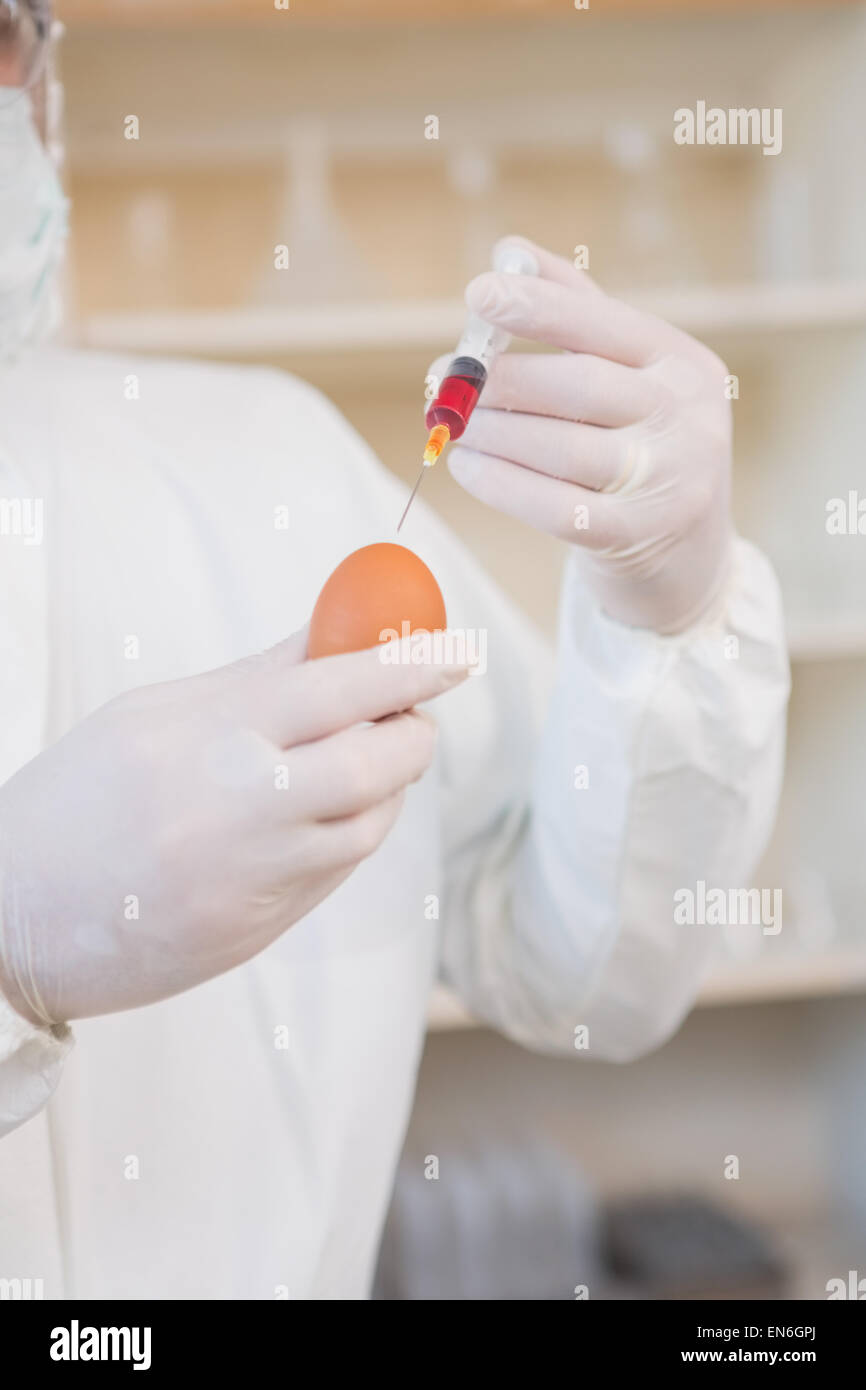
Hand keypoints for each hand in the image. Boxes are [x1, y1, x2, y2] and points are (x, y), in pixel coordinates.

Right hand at [0, 631, 467, 1025]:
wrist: (13, 917)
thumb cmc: (77, 800)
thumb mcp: (151, 716)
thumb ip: (255, 678)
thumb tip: (339, 633)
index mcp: (208, 734)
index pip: (340, 683)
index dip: (414, 660)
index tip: (459, 644)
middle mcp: (239, 804)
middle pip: (379, 757)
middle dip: (413, 729)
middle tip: (409, 711)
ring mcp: (253, 875)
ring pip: (370, 820)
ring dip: (383, 785)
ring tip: (349, 762)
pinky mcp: (260, 927)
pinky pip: (337, 870)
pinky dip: (350, 832)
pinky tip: (318, 816)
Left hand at [442, 236, 732, 632]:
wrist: (687, 560)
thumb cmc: (643, 450)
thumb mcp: (630, 378)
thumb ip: (578, 315)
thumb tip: (511, 252)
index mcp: (683, 363)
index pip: (605, 324)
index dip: (539, 307)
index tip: (478, 293)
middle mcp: (686, 417)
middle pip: (580, 386)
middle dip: (501, 378)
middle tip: (443, 375)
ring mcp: (668, 480)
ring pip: (563, 447)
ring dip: (493, 432)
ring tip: (451, 424)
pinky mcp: (637, 535)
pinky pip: (556, 506)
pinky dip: (503, 484)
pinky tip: (468, 468)